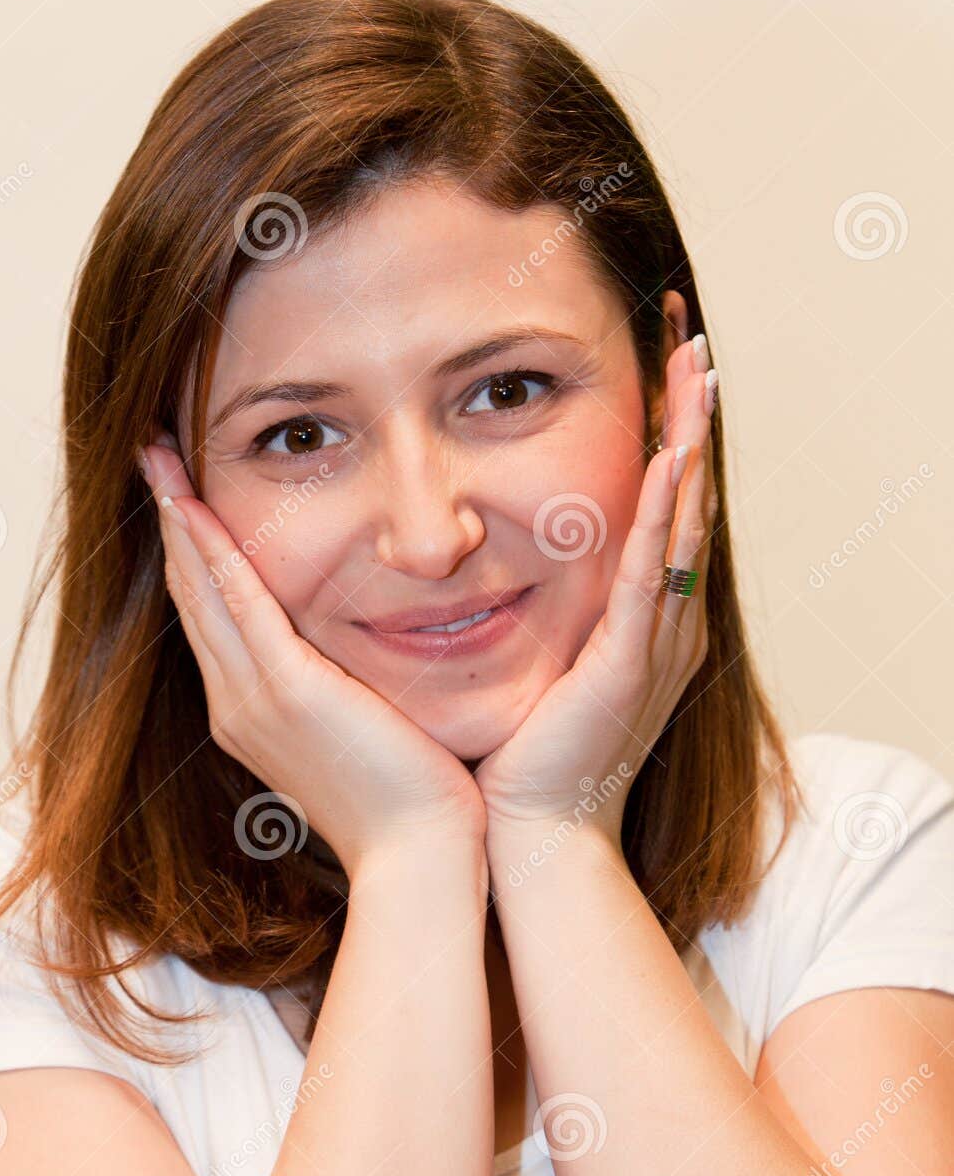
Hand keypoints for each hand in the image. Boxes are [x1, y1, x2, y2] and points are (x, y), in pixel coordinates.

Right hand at [138, 436, 487, 877]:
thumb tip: (357, 659)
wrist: (422, 854)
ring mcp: (253, 700)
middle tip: (152, 455)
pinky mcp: (286, 691)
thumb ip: (346, 687)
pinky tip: (189, 506)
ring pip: (202, 590)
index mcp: (253, 713)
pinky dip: (213, 551)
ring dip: (178, 519)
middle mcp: (236, 705)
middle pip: (193, 594)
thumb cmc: (414, 796)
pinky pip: (238, 603)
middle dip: (172, 521)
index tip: (182, 495)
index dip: (194, 552)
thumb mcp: (365, 728)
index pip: (215, 616)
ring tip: (157, 458)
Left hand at [473, 337, 717, 852]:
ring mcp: (654, 644)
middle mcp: (664, 624)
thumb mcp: (536, 661)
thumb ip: (535, 606)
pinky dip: (662, 517)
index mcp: (643, 621)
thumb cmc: (523, 756)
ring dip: (690, 443)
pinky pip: (651, 579)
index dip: (669, 439)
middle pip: (689, 501)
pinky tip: (668, 461)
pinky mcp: (627, 666)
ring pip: (684, 524)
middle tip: (692, 343)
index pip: (664, 511)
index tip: (661, 371)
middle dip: (692, 420)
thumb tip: (480, 553)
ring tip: (696, 372)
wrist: (531, 832)